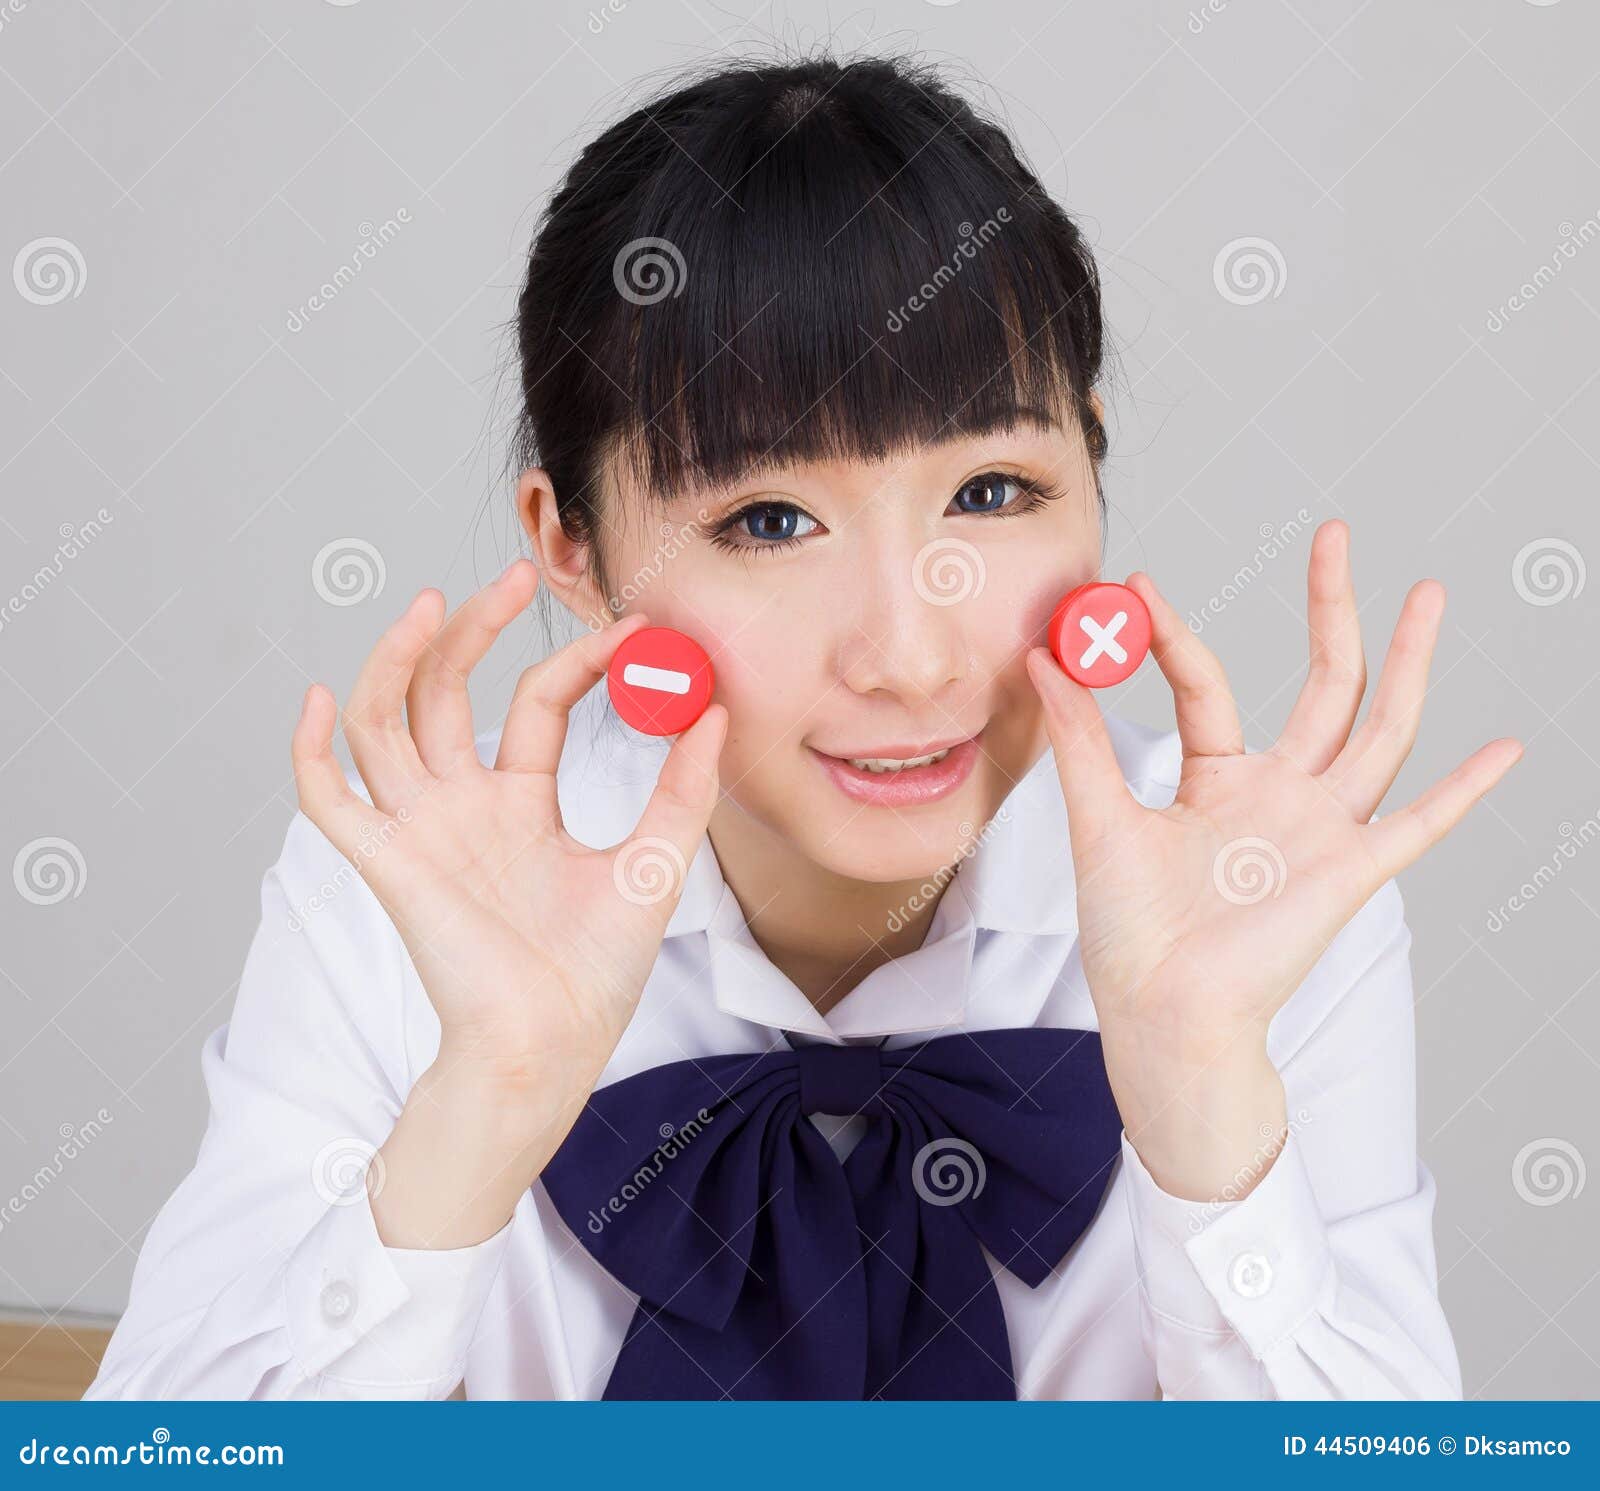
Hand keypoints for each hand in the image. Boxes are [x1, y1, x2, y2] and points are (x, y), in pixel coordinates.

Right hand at [290, 558, 725, 1126]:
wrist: (555, 1046)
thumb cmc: (596, 972)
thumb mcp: (653, 865)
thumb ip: (681, 791)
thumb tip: (713, 712)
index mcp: (520, 804)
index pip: (535, 704)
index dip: (576, 660)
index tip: (631, 630)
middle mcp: (463, 808)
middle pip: (446, 693)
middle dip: (472, 630)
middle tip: (514, 576)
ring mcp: (422, 832)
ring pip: (385, 724)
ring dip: (395, 661)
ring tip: (428, 602)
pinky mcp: (390, 866)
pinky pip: (330, 802)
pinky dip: (313, 751)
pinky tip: (322, 697)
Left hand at [1025, 520, 1522, 1201]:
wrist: (1160, 1012)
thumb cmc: (1130, 933)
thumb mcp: (1099, 821)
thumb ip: (1081, 741)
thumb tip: (1043, 660)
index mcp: (1218, 781)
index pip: (1209, 686)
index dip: (1175, 636)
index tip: (1137, 586)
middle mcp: (1279, 795)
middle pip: (1321, 682)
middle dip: (1332, 608)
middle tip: (1336, 533)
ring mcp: (1321, 829)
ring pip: (1379, 726)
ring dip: (1409, 662)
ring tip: (1428, 593)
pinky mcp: (1351, 872)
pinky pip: (1420, 824)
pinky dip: (1466, 789)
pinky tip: (1506, 748)